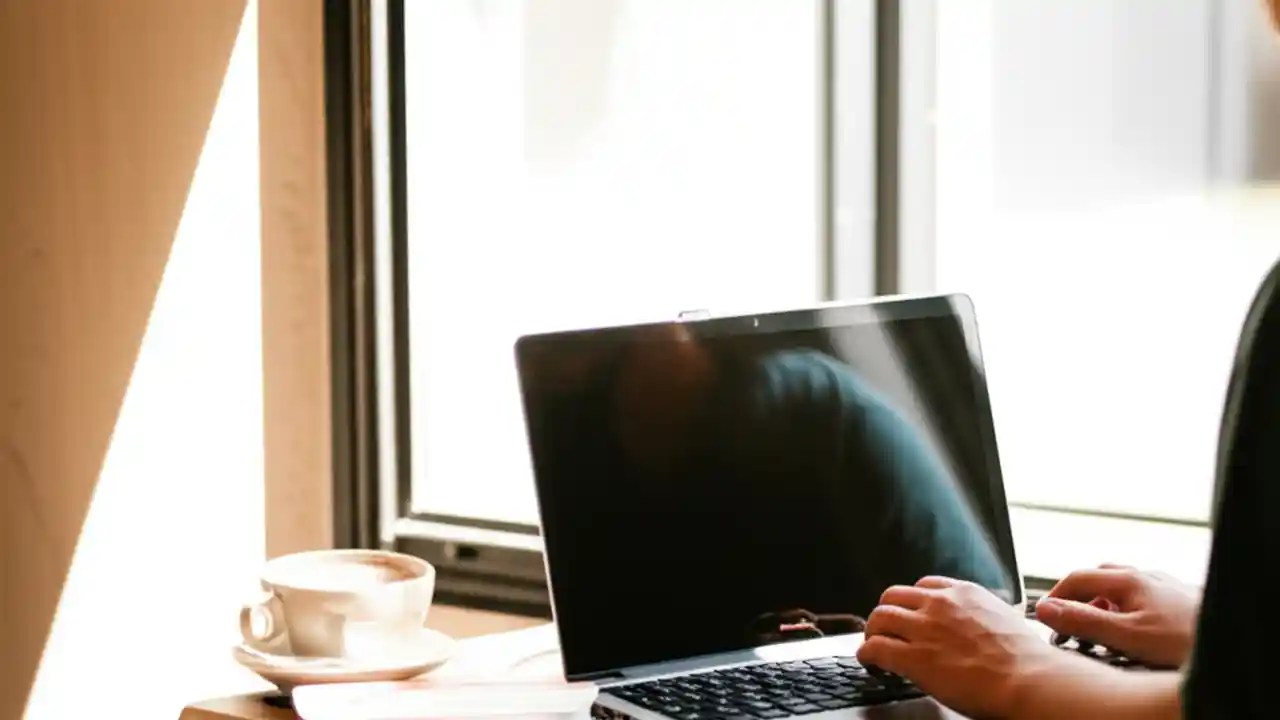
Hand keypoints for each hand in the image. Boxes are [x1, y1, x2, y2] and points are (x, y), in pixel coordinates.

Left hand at [857, 576, 1075, 718]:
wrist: (1029, 681)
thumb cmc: (1028, 660)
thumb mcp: (1006, 620)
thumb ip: (983, 617)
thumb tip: (981, 628)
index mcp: (965, 593)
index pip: (925, 584)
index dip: (913, 601)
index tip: (912, 614)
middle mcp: (940, 604)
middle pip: (893, 595)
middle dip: (887, 613)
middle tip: (887, 630)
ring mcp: (924, 629)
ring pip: (878, 617)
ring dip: (873, 632)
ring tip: (874, 646)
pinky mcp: (913, 657)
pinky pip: (875, 648)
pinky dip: (867, 655)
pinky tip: (872, 664)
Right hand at [1035, 564, 1199, 667]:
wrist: (1229, 642)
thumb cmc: (1185, 642)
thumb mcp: (1125, 636)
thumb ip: (1083, 620)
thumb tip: (1045, 609)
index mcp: (1128, 580)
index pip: (1076, 578)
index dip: (1055, 597)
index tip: (1044, 618)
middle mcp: (1146, 576)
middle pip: (1098, 578)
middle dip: (1079, 598)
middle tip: (1070, 624)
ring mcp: (1164, 585)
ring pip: (1122, 586)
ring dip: (1104, 603)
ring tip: (1101, 629)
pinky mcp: (1179, 599)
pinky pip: (1142, 596)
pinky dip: (1127, 609)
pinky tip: (1135, 630)